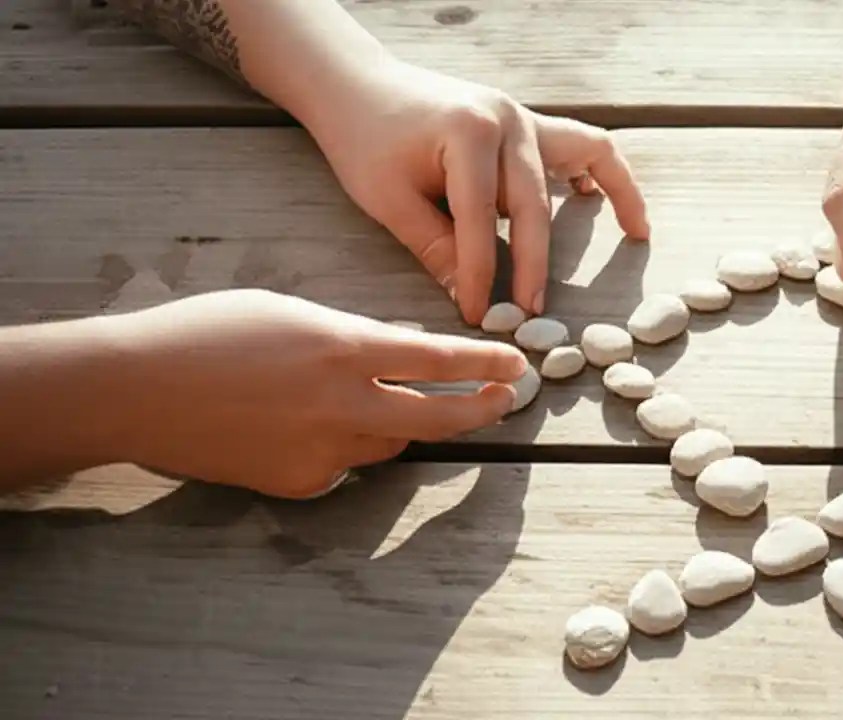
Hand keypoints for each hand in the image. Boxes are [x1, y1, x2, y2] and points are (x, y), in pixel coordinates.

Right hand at [109, 289, 526, 498]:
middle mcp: (345, 404)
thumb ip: (350, 339)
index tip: (516, 365)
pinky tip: (299, 424)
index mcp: (343, 348)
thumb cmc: (207, 334)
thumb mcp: (291, 314)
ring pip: (390, 443)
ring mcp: (324, 450)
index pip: (438, 358)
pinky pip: (344, 465)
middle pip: (437, 416)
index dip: (484, 363)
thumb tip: (395, 356)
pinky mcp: (300, 483)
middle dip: (480, 407)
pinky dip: (342, 445)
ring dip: (396, 422)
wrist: (136, 390)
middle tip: (505, 398)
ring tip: (361, 397)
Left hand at [303, 58, 649, 324]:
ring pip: (586, 153)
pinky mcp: (525, 122)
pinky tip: (601, 203)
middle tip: (531, 314)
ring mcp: (522, 116)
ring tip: (638, 233)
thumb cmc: (365, 139)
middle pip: (533, 202)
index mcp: (467, 132)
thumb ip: (434, 247)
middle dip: (534, 264)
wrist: (357, 86)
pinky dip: (601, 171)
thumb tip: (469, 300)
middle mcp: (506, 118)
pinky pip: (580, 144)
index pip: (480, 218)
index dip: (480, 273)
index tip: (478, 317)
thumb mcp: (388, 199)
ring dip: (617, 193)